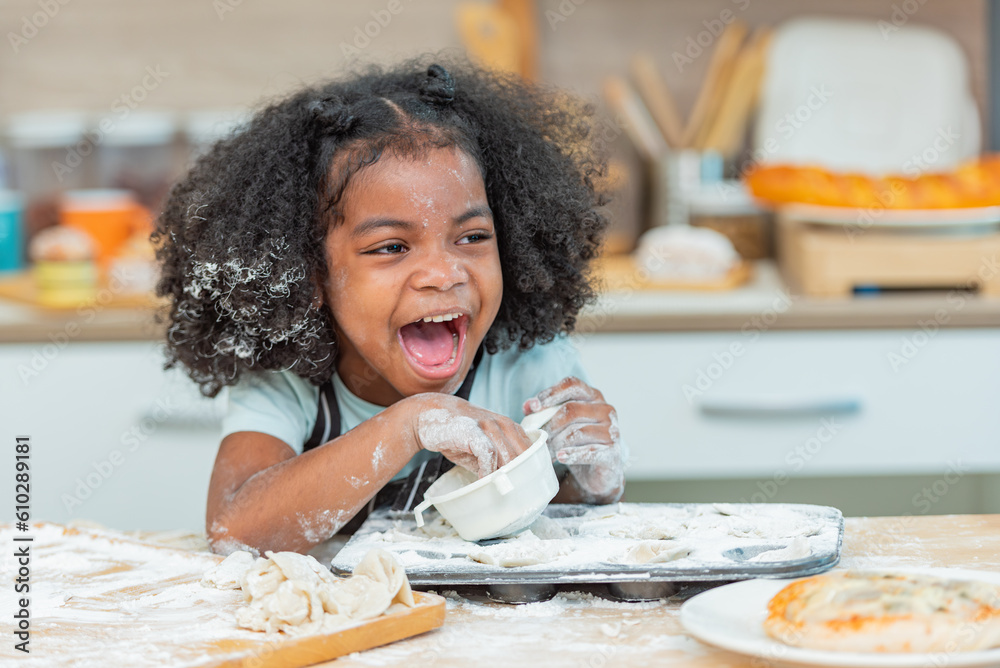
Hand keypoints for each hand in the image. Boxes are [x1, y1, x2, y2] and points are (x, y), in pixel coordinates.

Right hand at [406, 394, 531, 477]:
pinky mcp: (473, 431)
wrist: (428, 416)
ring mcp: (488, 425)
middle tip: (512, 493)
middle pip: (523, 456)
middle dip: (519, 476)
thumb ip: (497, 460)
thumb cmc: (456, 434)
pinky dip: (487, 470)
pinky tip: (481, 478)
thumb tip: (510, 485)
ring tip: (496, 488)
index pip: (531, 450)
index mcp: (509, 426)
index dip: (532, 468)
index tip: (528, 487)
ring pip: (508, 457)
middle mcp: (502, 423)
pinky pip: (488, 455)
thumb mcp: (482, 446)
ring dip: (503, 476)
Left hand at [523, 377, 624, 502]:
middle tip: (537, 437)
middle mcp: (605, 410)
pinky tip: (561, 456)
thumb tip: (529, 406)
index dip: (551, 393)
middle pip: (571, 410)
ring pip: (577, 432)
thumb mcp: (561, 424)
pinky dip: (572, 455)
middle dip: (549, 424)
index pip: (572, 385)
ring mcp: (612, 431)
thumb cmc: (577, 442)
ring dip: (556, 442)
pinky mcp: (613, 453)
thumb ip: (545, 412)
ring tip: (546, 451)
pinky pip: (589, 451)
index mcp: (593, 396)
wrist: (598, 471)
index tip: (534, 407)